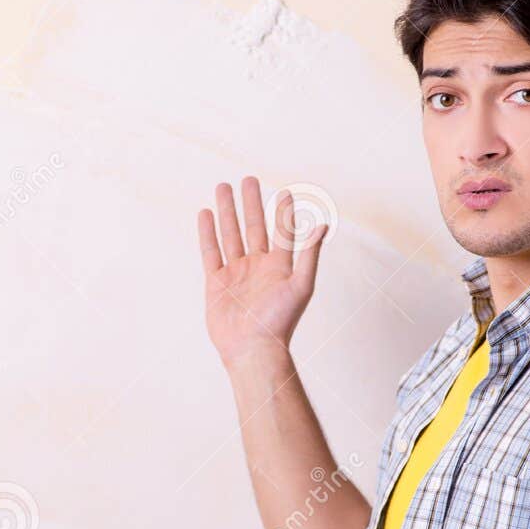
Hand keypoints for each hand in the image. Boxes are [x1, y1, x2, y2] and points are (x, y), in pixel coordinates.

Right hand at [197, 177, 326, 368]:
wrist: (252, 349)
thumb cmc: (280, 320)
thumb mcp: (301, 284)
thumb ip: (309, 253)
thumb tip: (323, 224)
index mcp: (280, 266)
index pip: (281, 231)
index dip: (282, 212)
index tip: (282, 191)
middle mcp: (258, 266)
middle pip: (253, 227)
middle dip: (250, 203)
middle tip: (246, 179)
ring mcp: (236, 273)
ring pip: (230, 234)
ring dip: (227, 211)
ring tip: (222, 187)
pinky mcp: (217, 283)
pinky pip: (211, 252)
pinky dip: (208, 233)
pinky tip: (205, 214)